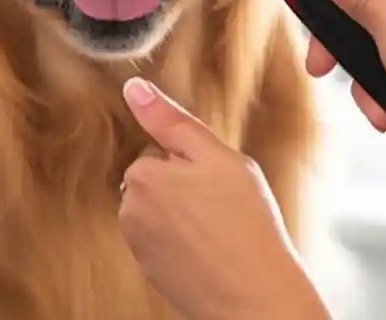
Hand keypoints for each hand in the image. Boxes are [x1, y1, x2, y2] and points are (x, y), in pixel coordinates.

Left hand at [117, 78, 328, 319]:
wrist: (255, 297)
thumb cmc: (247, 225)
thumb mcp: (218, 157)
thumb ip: (172, 121)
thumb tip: (134, 88)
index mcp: (143, 176)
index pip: (161, 149)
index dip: (194, 161)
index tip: (218, 180)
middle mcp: (130, 210)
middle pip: (157, 180)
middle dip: (185, 186)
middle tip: (223, 203)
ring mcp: (138, 244)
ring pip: (161, 210)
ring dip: (183, 214)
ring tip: (219, 229)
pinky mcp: (149, 270)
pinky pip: (164, 240)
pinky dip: (183, 242)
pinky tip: (210, 251)